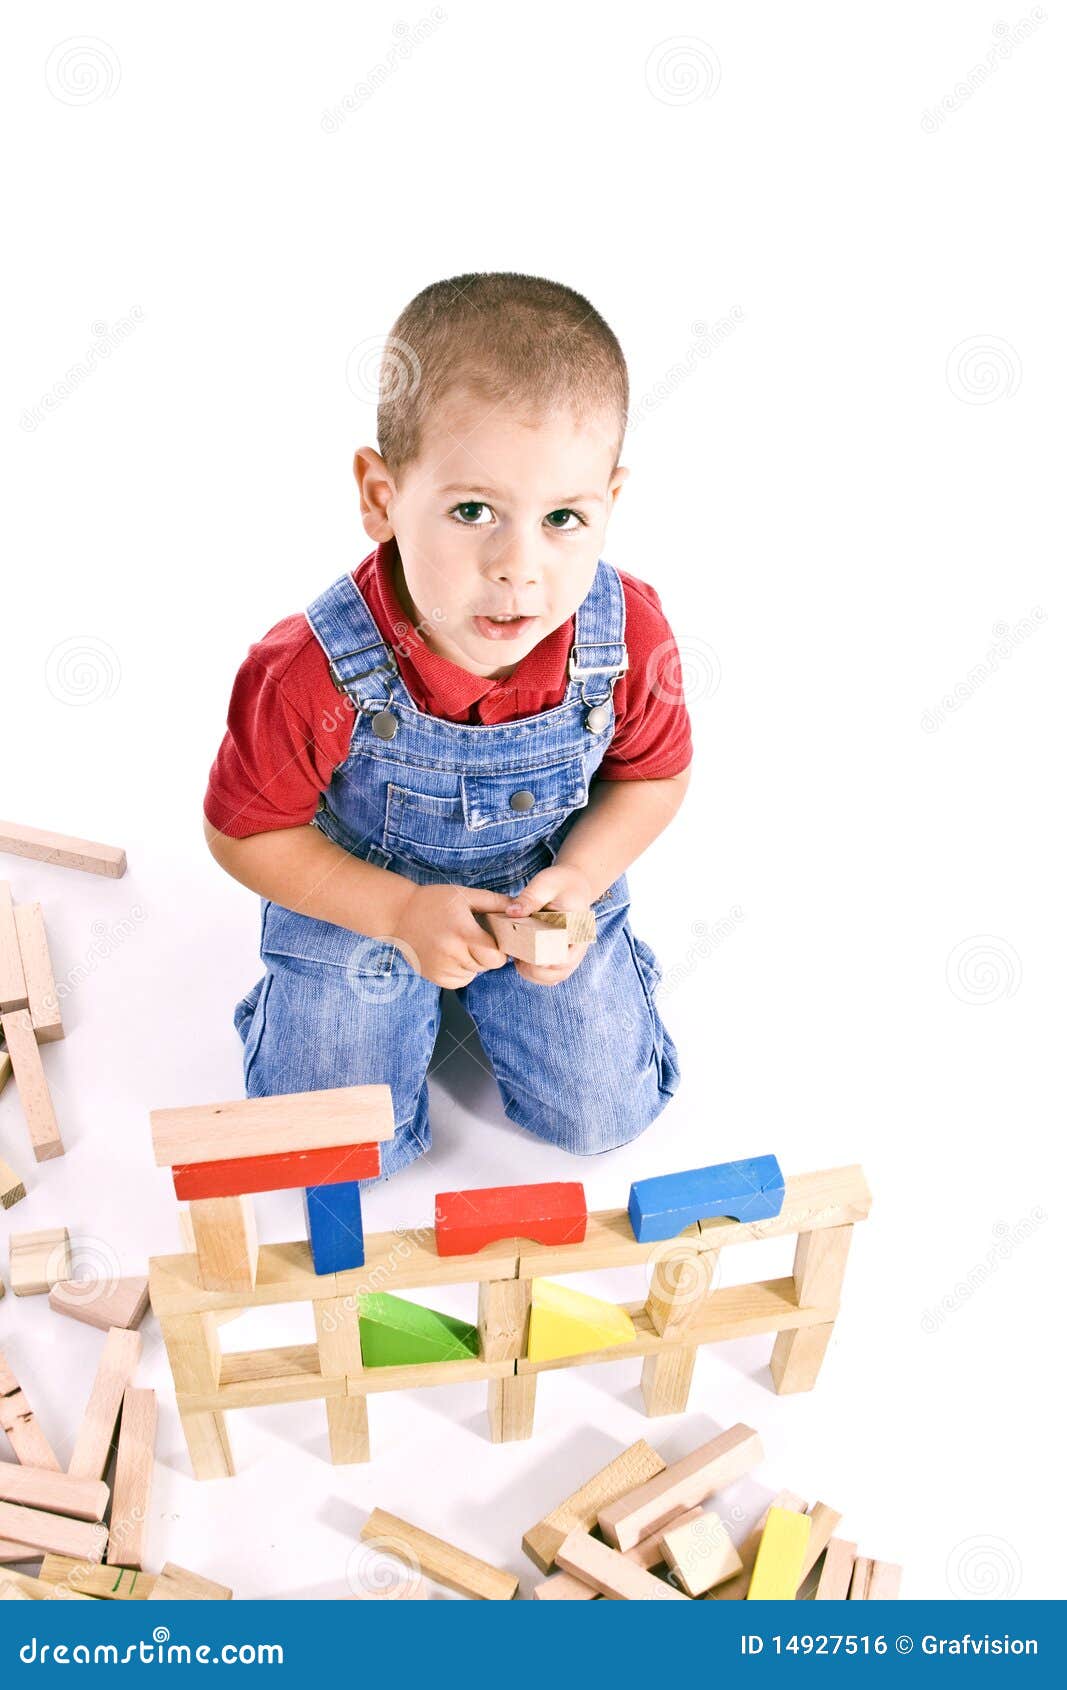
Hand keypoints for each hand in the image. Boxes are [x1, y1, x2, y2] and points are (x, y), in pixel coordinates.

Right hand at [393, 881, 511, 987]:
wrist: (399, 914)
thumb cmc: (434, 901)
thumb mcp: (465, 895)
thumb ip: (494, 902)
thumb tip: (520, 909)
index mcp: (462, 932)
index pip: (495, 956)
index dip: (500, 949)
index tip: (494, 938)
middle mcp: (451, 953)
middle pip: (486, 966)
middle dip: (488, 955)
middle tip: (476, 939)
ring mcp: (441, 967)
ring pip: (474, 974)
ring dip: (474, 963)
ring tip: (460, 944)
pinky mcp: (434, 977)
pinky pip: (460, 981)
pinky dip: (462, 971)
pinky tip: (452, 954)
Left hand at [503, 863, 595, 986]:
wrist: (574, 883)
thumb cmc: (560, 882)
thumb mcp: (545, 883)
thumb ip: (530, 897)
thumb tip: (512, 912)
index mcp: (578, 928)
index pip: (565, 957)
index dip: (544, 961)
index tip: (524, 956)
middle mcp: (579, 945)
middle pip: (560, 972)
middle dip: (535, 971)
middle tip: (517, 959)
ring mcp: (572, 952)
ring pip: (556, 977)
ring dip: (535, 975)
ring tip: (518, 961)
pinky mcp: (562, 955)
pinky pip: (551, 974)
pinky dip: (536, 974)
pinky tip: (523, 961)